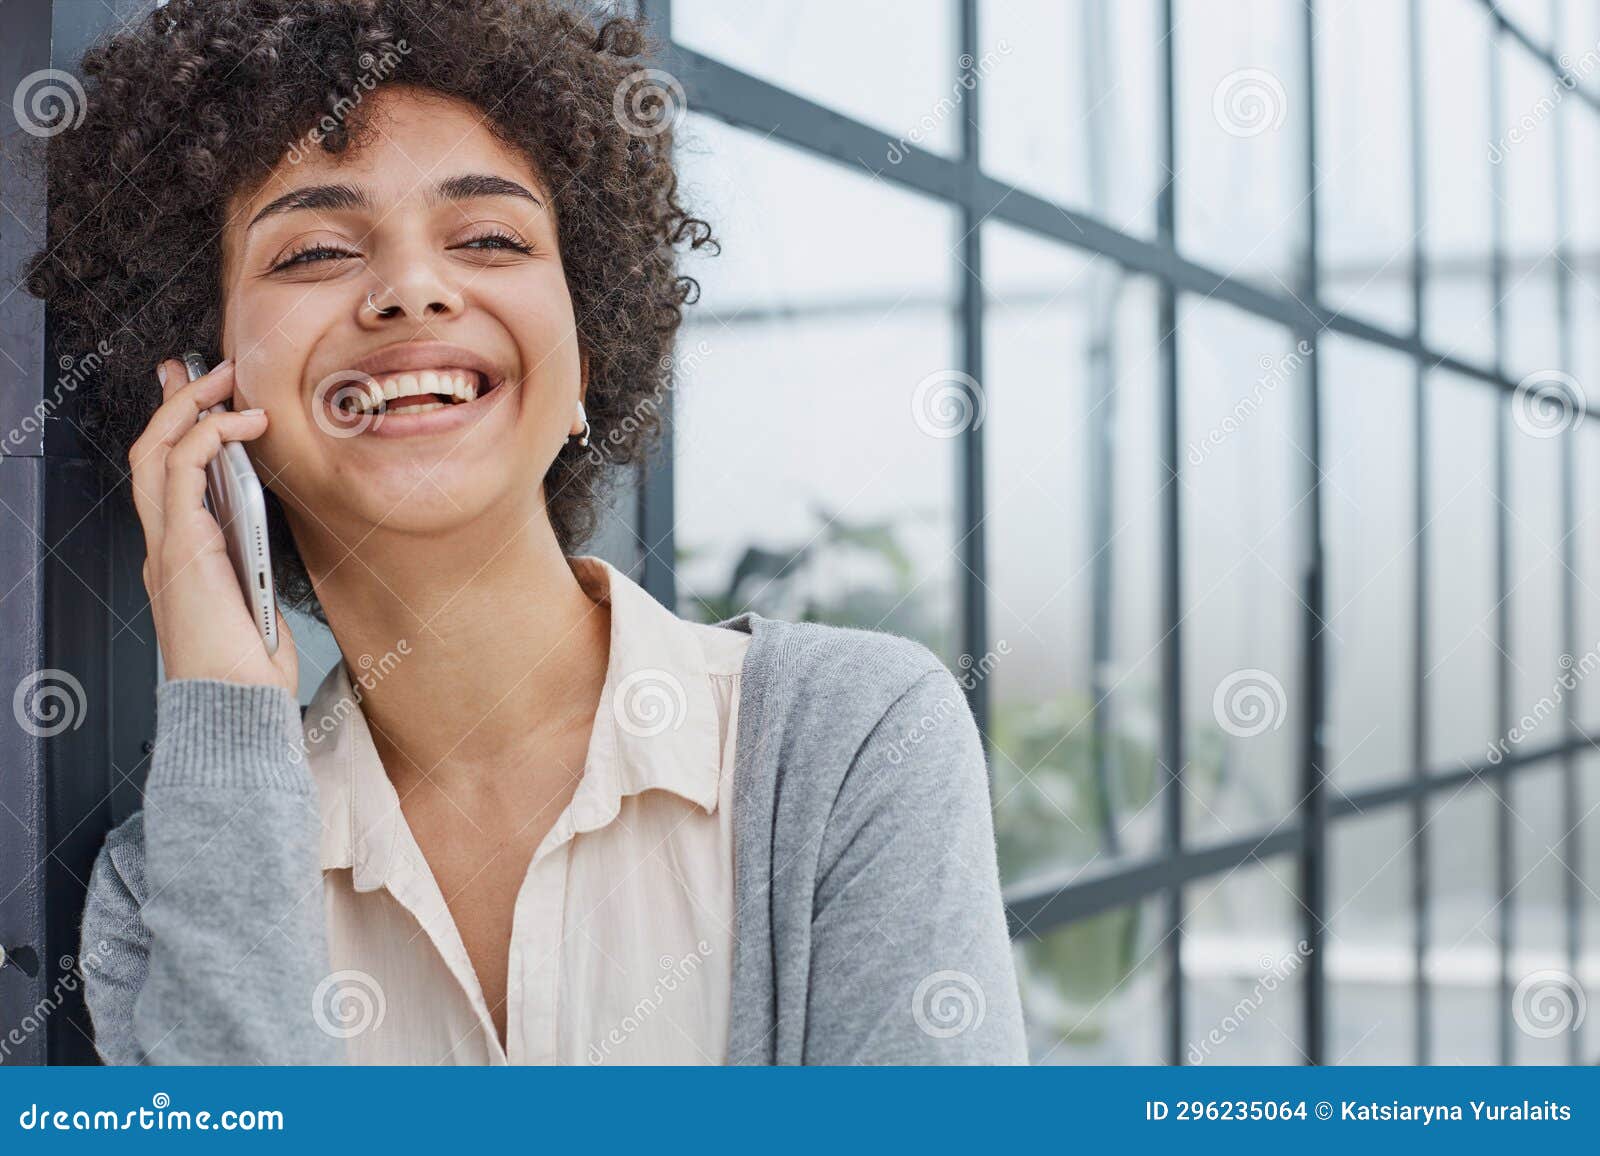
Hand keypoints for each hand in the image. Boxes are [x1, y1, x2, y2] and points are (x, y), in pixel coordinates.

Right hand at [130, 358, 297, 691]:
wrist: (235, 712)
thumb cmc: (250, 677)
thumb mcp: (259, 608)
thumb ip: (255, 570)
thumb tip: (272, 543)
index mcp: (182, 559)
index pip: (168, 480)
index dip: (178, 431)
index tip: (204, 396)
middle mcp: (166, 547)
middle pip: (151, 454)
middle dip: (175, 403)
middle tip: (205, 367)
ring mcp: (168, 545)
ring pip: (157, 451)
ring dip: (189, 406)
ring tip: (225, 378)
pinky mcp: (183, 546)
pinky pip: (184, 468)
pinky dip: (209, 433)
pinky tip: (242, 423)